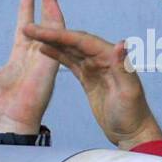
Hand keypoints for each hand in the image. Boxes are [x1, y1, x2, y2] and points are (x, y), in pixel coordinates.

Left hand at [0, 0, 63, 134]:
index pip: (24, 30)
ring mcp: (44, 58)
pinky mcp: (50, 63)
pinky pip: (55, 38)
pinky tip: (53, 4)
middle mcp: (34, 56)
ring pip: (52, 26)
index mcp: (19, 60)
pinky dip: (54, 21)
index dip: (26, 11)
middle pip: (41, 23)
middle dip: (44, 2)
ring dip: (51, 4)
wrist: (8, 122)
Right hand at [20, 24, 161, 148]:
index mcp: (111, 57)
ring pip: (70, 49)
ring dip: (51, 41)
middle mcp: (103, 58)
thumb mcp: (128, 92)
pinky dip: (57, 54)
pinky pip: (71, 62)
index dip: (60, 35)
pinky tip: (44, 49)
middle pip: (73, 41)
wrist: (131, 133)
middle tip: (28, 28)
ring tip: (31, 34)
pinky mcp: (89, 78)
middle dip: (50, 34)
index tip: (40, 30)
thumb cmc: (133, 114)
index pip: (82, 41)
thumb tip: (120, 43)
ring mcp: (95, 67)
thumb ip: (123, 68)